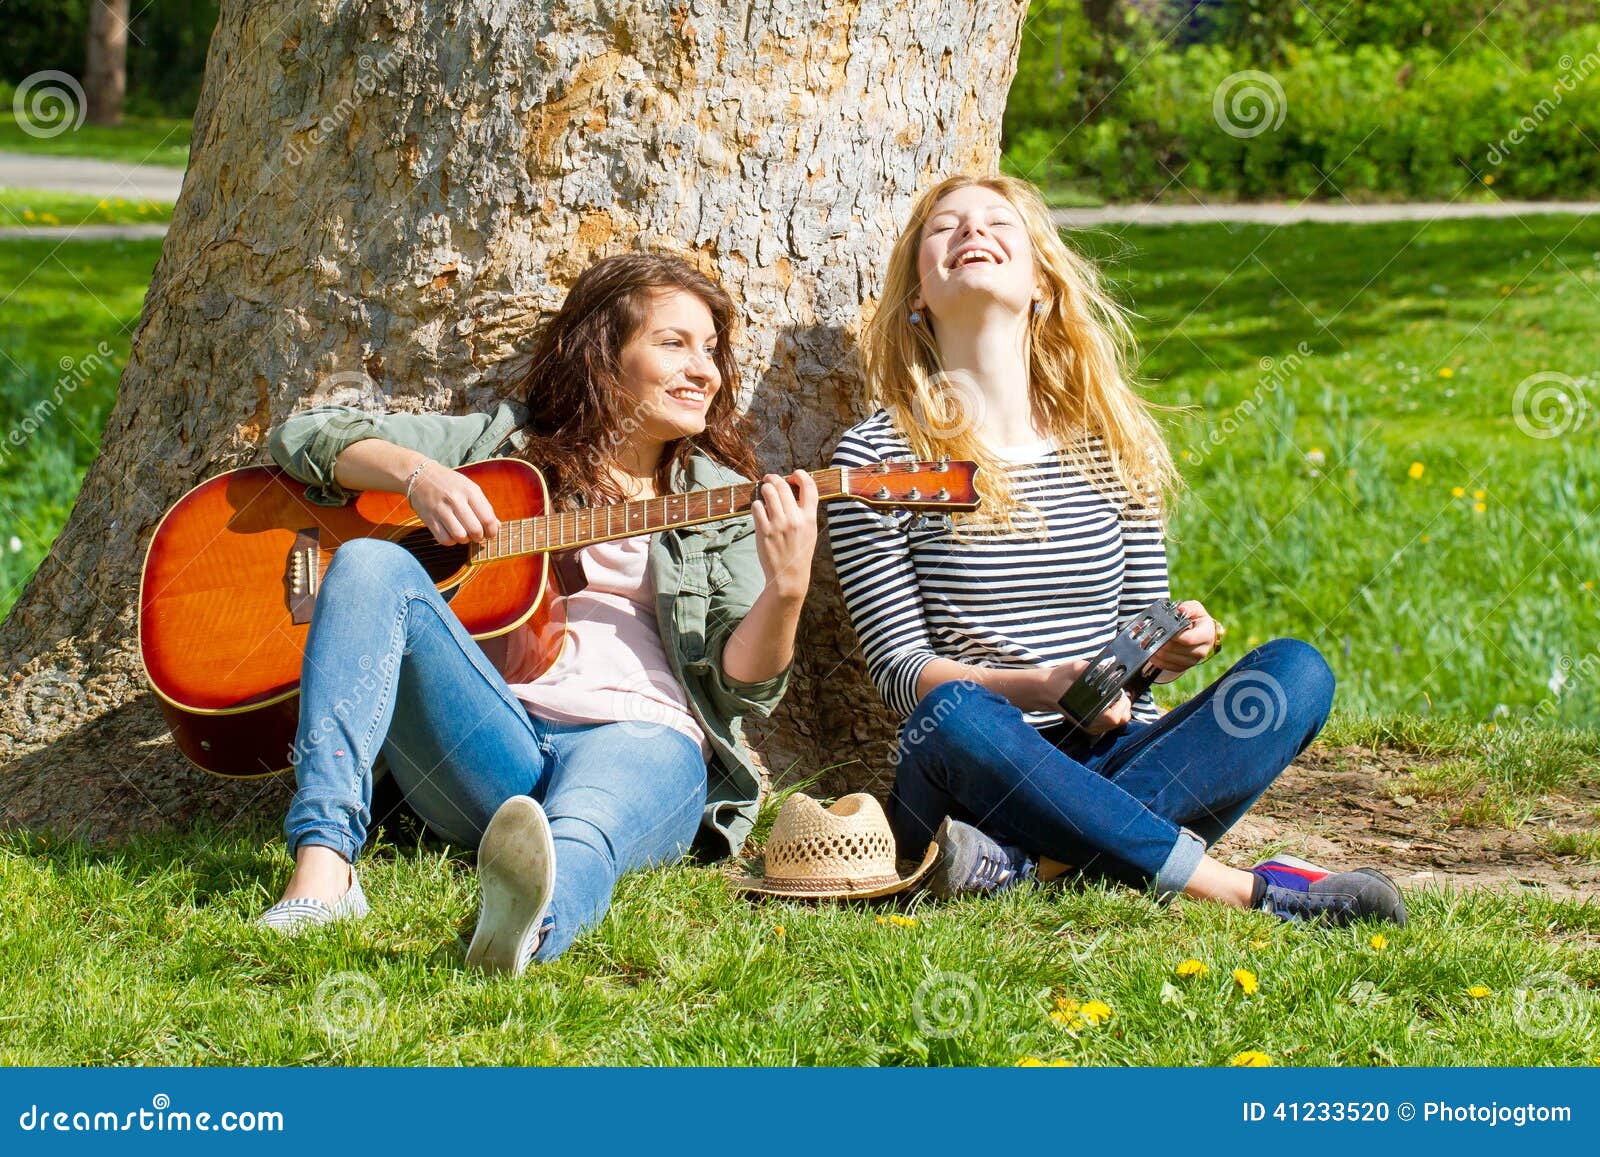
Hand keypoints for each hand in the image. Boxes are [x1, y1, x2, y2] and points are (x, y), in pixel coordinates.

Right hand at [407, 462, 501, 545]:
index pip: (488, 519)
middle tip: (477, 535)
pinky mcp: (428, 518)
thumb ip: (485, 507)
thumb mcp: (470, 488)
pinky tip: (452, 534)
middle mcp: (455, 500)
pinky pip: (444, 539)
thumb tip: (496, 527)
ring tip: (464, 534)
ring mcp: (441, 509)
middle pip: (475, 530)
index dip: (492, 531)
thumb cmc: (450, 484)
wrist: (420, 476)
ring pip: (460, 536)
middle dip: (479, 537)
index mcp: (470, 491)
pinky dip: (451, 541)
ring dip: (465, 540)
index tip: (490, 534)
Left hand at [751, 470, 818, 600]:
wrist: (789, 576)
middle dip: (774, 478)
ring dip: (764, 489)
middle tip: (769, 479)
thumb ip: (804, 512)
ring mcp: (778, 524)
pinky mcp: (764, 530)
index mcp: (809, 518)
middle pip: (783, 486)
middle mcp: (795, 519)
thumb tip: (793, 490)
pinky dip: (757, 505)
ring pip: (768, 492)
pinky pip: (757, 506)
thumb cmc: (798, 553)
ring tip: (764, 492)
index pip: (810, 487)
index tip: (794, 474)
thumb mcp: (809, 532)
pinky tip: (759, 510)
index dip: (801, 475)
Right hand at [1025, 661, 1130, 734]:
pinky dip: (1114, 712)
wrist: (1045, 690)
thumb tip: (1110, 667)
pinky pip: (1110, 723)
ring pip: (1117, 723)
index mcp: (1087, 713)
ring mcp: (1090, 727)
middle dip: (1124, 705)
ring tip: (1112, 696)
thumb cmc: (1059, 679)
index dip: (1122, 704)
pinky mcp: (1090, 726)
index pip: (1116, 717)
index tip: (1118, 691)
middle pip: (1120, 721)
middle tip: (1118, 692)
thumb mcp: (1075, 668)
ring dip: (1119, 709)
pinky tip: (1107, 701)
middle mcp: (1090, 724)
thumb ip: (1094, 669)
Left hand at [1152, 599, 1216, 678]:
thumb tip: (1182, 609)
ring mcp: (1192, 661)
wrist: (1200, 633)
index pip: (1188, 639)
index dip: (1173, 635)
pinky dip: (1156, 659)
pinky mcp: (1183, 667)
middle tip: (1147, 634)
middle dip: (1160, 641)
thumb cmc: (1196, 619)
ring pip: (1169, 658)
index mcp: (1206, 635)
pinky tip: (1150, 650)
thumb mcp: (1195, 609)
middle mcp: (1201, 650)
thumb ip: (1189, 607)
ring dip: (1155, 650)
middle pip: (1175, 649)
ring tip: (1145, 641)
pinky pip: (1166, 666)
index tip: (1161, 628)